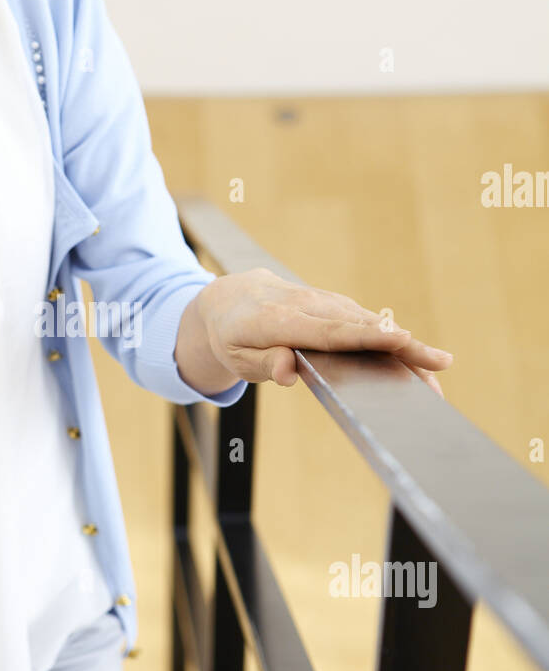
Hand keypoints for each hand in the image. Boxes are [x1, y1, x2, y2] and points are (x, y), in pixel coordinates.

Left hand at [197, 268, 452, 395]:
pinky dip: (393, 339)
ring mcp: (325, 302)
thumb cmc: (233, 335)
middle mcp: (309, 305)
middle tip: (441, 365)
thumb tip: (289, 371)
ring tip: (438, 372)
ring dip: (406, 346)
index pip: (331, 331)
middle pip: (363, 327)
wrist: (230, 298)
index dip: (368, 337)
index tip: (402, 341)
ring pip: (371, 324)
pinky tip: (416, 362)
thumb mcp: (236, 357)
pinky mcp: (336, 305)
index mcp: (280, 320)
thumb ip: (264, 364)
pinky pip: (367, 323)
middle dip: (404, 346)